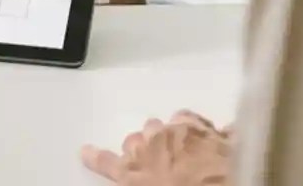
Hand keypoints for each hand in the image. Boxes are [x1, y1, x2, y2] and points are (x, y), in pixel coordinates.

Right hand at [81, 111, 231, 184]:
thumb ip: (136, 180)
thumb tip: (136, 179)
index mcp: (134, 170)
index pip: (107, 162)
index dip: (96, 157)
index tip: (86, 150)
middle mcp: (153, 145)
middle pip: (139, 138)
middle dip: (147, 147)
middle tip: (160, 165)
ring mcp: (182, 133)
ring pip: (169, 123)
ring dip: (174, 134)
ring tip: (187, 151)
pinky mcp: (210, 130)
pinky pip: (202, 124)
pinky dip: (206, 132)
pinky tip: (216, 140)